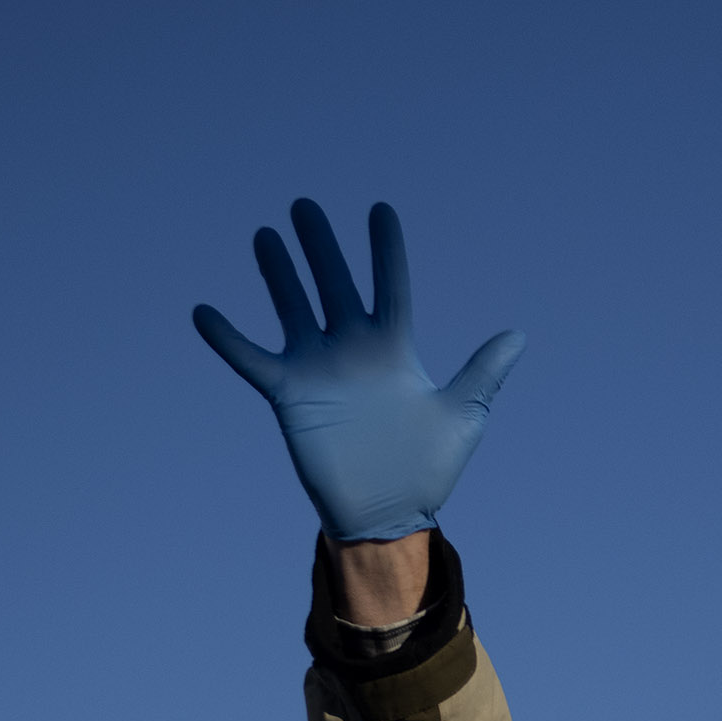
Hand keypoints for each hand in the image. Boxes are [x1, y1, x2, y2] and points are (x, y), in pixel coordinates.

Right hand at [194, 199, 523, 544]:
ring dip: (278, 274)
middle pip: (334, 283)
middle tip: (305, 206)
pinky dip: (228, 340)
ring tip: (265, 235)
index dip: (385, 250)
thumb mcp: (464, 416)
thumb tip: (517, 335)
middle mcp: (352, 350)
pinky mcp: (290, 395)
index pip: (389, 285)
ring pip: (293, 308)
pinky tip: (204, 312)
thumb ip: (483, 373)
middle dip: (321, 247)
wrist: (389, 514)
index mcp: (394, 349)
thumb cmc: (428, 468)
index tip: (380, 210)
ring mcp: (319, 369)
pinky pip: (252, 361)